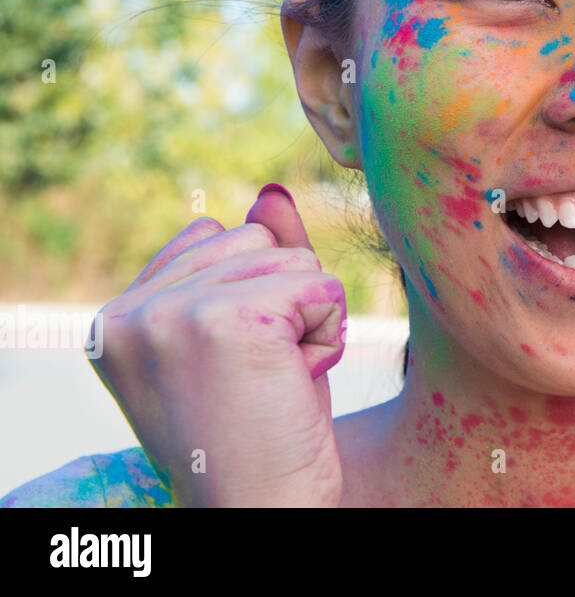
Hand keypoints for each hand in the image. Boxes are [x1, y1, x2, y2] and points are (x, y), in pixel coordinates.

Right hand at [89, 184, 346, 506]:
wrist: (264, 511)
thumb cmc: (264, 433)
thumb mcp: (252, 336)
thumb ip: (255, 263)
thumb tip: (273, 192)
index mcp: (116, 318)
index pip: (214, 235)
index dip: (253, 295)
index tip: (235, 367)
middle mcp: (128, 312)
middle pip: (256, 238)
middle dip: (284, 303)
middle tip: (261, 379)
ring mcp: (171, 313)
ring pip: (293, 257)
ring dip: (308, 319)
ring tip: (277, 382)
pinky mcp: (227, 320)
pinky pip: (321, 284)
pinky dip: (329, 333)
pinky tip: (298, 382)